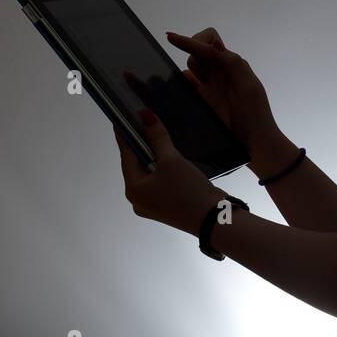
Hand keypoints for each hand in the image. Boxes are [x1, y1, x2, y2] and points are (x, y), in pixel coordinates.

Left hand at [114, 108, 225, 236]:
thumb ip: (157, 137)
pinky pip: (159, 181)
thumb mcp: (171, 160)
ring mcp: (153, 204)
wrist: (213, 220)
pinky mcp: (167, 205)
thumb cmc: (187, 191)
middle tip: (142, 122)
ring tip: (157, 134)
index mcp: (133, 189)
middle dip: (142, 144)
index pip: (126, 155)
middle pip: (137, 165)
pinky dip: (162, 167)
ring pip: (149, 172)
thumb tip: (145, 116)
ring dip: (154, 155)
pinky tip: (169, 155)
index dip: (126, 135)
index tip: (122, 118)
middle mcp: (138, 199)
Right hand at [165, 28, 282, 153]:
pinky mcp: (201, 102)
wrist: (255, 145)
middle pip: (197, 52)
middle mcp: (219, 72)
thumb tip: (212, 43)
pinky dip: (181, 83)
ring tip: (197, 88)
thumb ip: (232, 63)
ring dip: (188, 70)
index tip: (170, 38)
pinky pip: (186, 85)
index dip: (191, 40)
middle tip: (201, 77)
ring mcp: (209, 88)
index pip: (208, 41)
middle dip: (193, 56)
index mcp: (232, 64)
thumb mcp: (248, 85)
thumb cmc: (255, 115)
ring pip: (190, 67)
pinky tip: (181, 91)